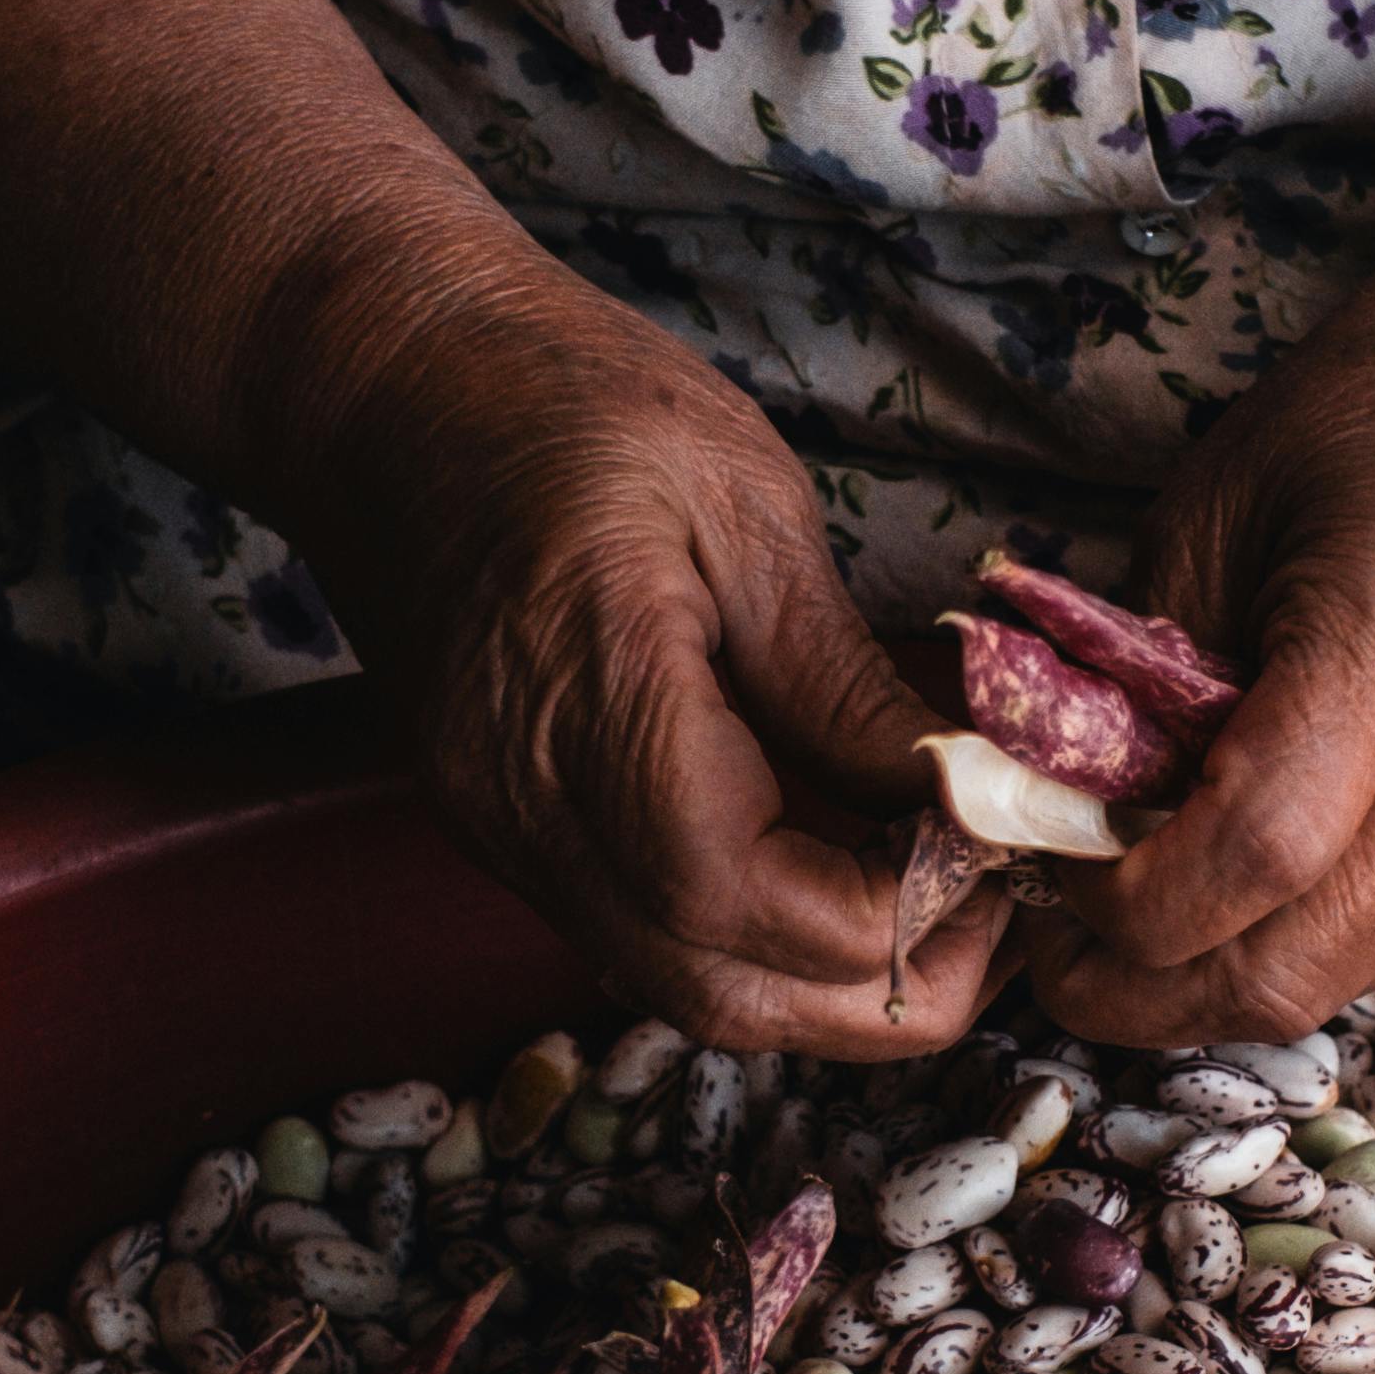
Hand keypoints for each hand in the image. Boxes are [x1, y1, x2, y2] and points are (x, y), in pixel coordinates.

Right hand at [0, 0, 1000, 1057]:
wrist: (373, 383)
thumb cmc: (558, 401)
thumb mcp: (742, 504)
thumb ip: (842, 682)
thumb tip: (968, 801)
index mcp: (588, 699)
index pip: (746, 895)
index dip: (896, 909)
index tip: (1001, 850)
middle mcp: (526, 806)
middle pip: (720, 990)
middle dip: (885, 986)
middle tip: (996, 906)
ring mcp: (503, 832)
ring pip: (680, 987)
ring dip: (824, 980)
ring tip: (932, 890)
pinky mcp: (505, 830)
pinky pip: (640, 936)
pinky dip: (754, 937)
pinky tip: (832, 862)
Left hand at [1030, 247, 1374, 1051]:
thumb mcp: (1216, 512)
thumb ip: (1134, 679)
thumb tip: (1052, 817)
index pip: (1253, 856)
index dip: (1124, 904)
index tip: (1050, 873)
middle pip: (1288, 971)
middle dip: (1144, 991)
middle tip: (1058, 944)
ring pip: (1342, 978)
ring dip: (1219, 971)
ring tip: (1145, 904)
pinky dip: (1304, 928)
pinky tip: (1255, 870)